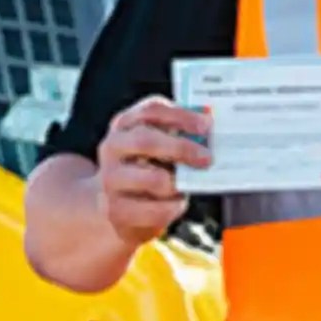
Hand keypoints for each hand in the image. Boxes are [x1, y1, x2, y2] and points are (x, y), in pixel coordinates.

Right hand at [96, 95, 212, 246]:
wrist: (111, 205)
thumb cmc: (145, 168)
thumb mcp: (156, 145)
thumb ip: (177, 136)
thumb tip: (209, 137)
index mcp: (125, 123)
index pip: (151, 110)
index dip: (181, 116)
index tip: (206, 125)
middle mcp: (113, 147)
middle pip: (146, 140)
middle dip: (181, 148)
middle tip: (207, 158)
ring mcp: (111, 179)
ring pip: (153, 179)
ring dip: (179, 183)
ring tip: (189, 186)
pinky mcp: (116, 209)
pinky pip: (155, 209)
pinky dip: (173, 207)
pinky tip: (177, 204)